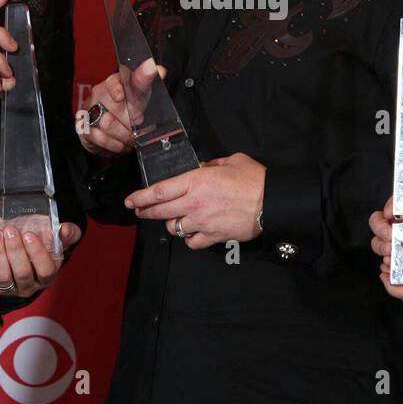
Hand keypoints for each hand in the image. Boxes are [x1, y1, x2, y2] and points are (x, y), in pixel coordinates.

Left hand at [0, 222, 82, 298]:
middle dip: (15, 251)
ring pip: (2, 276)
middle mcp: (28, 285)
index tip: (29, 235)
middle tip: (10, 231)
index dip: (37, 254)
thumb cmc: (39, 244)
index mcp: (47, 276)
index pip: (45, 271)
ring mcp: (8, 286)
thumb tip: (66, 229)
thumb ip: (67, 234)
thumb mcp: (55, 239)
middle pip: (22, 273)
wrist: (16, 247)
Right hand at [79, 61, 166, 155]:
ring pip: (107, 123)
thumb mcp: (141, 95)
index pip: (116, 80)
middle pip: (116, 107)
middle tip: (137, 124)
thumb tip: (160, 69)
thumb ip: (147, 83)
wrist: (111, 129)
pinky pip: (100, 137)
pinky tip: (118, 142)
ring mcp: (89, 108)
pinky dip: (113, 144)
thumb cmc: (128, 108)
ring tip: (129, 136)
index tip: (120, 96)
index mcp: (117, 81)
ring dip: (123, 135)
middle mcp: (100, 92)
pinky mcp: (82, 125)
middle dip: (132, 121)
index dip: (117, 88)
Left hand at [125, 153, 265, 248]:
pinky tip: (193, 232)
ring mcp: (202, 222)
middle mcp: (194, 203)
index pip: (159, 191)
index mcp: (195, 181)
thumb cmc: (253, 179)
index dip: (140, 197)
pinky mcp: (213, 236)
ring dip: (171, 223)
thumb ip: (211, 165)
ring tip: (175, 219)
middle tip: (139, 210)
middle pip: (160, 211)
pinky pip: (192, 242)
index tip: (130, 200)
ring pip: (174, 228)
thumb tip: (202, 168)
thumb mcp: (231, 161)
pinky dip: (190, 239)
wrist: (272, 201)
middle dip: (146, 211)